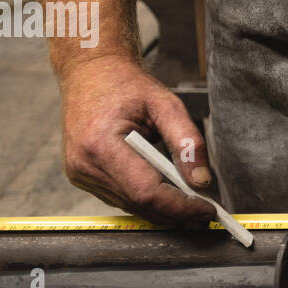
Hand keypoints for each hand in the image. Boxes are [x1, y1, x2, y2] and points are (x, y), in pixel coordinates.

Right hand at [58, 56, 215, 224]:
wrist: (90, 74)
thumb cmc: (126, 86)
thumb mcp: (165, 104)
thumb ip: (187, 141)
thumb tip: (201, 182)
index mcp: (101, 144)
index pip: (146, 191)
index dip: (180, 206)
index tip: (208, 210)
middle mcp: (84, 164)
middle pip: (139, 205)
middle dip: (176, 213)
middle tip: (206, 213)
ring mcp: (79, 174)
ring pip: (130, 206)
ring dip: (162, 210)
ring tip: (192, 206)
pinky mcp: (81, 177)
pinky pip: (119, 199)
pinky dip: (145, 201)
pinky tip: (166, 196)